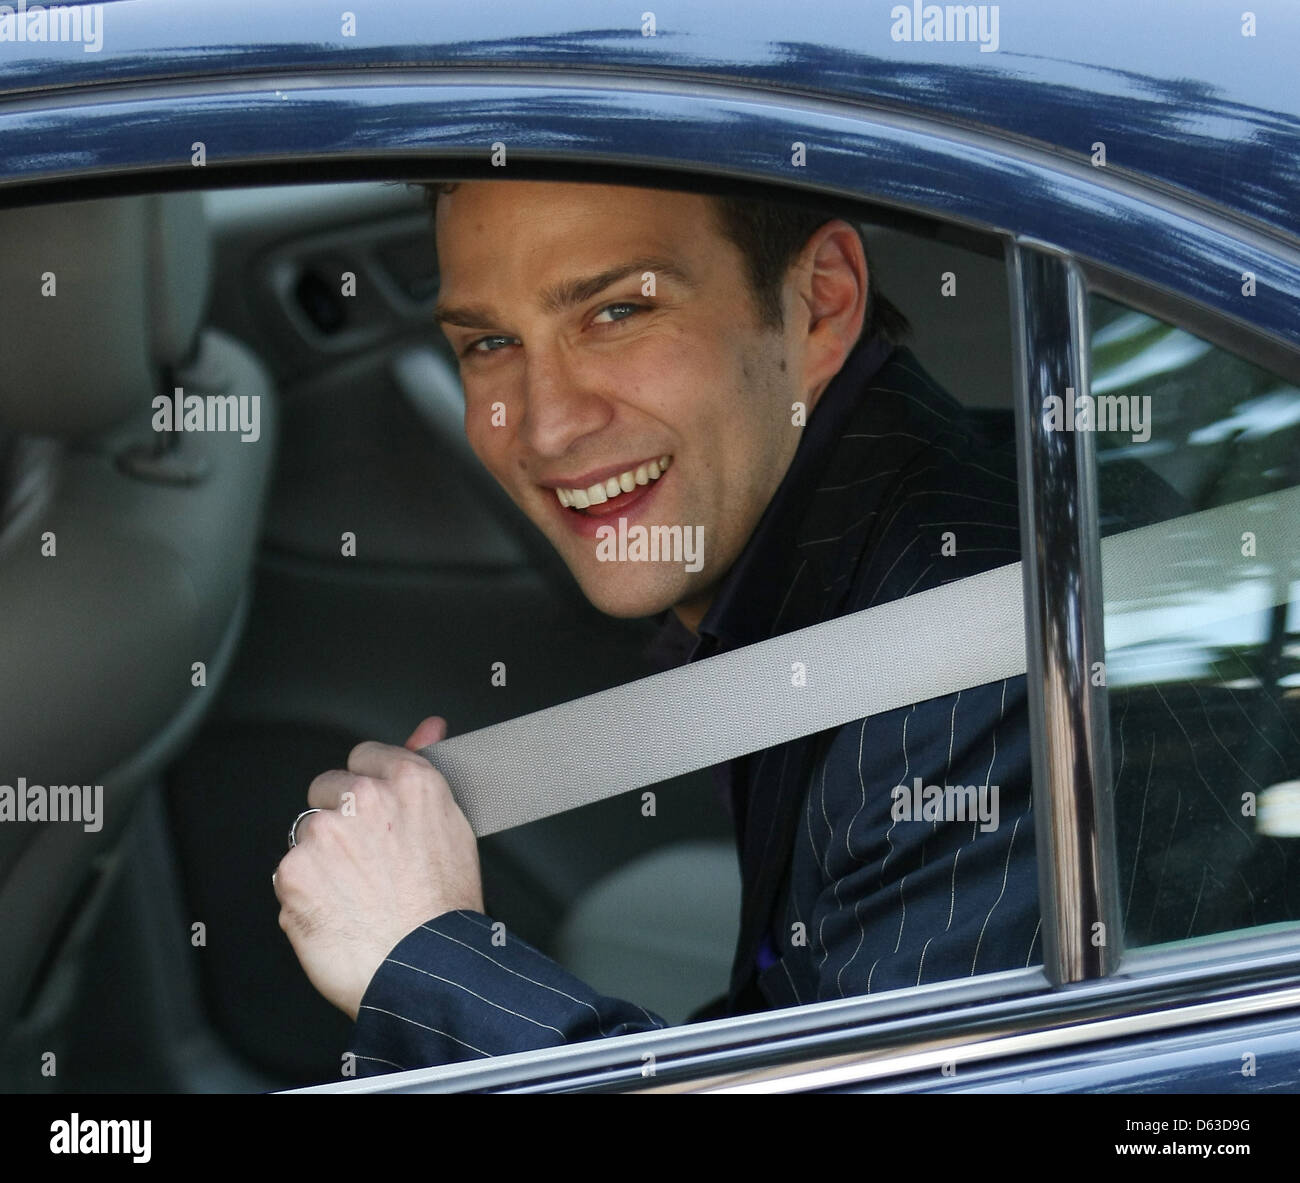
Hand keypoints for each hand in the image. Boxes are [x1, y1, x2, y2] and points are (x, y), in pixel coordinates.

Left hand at [274, 716, 483, 1019]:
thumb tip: (428, 726)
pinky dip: (305, 896)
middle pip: (329, 788)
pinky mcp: (293, 872)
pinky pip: (290, 875)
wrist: (423, 970)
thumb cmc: (445, 910)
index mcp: (410, 782)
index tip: (374, 812)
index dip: (368, 786)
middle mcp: (365, 799)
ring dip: (322, 859)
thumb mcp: (453, 825)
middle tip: (367, 862)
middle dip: (339, 819)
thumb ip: (427, 766)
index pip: (365, 756)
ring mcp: (325, 833)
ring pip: (307, 834)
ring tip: (357, 895)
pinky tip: (338, 914)